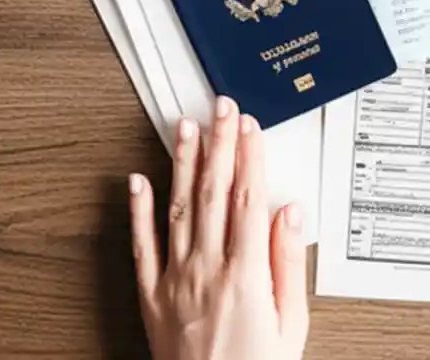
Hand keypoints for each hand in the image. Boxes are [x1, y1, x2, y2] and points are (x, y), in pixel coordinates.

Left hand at [128, 97, 308, 359]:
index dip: (249, 156)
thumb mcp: (292, 321)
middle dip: (219, 144)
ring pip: (177, 209)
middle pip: (213, 193)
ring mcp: (175, 281)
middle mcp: (206, 270)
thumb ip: (288, 262)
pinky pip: (142, 247)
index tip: (250, 126)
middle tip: (220, 108)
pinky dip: (138, 211)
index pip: (247, 199)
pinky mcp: (151, 297)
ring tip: (184, 128)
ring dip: (181, 164)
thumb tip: (289, 214)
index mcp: (245, 274)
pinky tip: (137, 181)